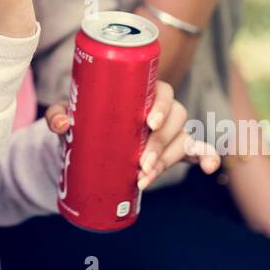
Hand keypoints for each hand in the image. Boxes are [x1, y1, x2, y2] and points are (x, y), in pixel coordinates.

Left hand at [43, 80, 219, 190]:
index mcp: (143, 91)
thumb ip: (60, 114)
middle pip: (175, 118)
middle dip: (160, 143)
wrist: (91, 140)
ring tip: (144, 177)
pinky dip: (207, 157)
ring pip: (182, 139)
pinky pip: (198, 151)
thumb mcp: (70, 113)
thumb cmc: (85, 118)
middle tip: (140, 162)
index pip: (162, 91)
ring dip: (167, 160)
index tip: (147, 124)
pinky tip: (209, 169)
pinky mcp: (175, 150)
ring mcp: (171, 130)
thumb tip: (61, 124)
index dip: (160, 106)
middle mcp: (162, 108)